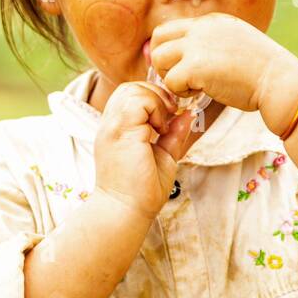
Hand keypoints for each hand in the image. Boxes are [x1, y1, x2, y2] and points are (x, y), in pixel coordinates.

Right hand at [92, 79, 196, 219]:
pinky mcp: (119, 131)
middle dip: (155, 95)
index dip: (153, 99)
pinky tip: (160, 129)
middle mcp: (111, 124)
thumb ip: (173, 134)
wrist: (126, 210)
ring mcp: (112, 126)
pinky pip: (137, 101)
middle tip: (168, 118)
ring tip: (162, 125)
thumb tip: (187, 114)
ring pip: (132, 88)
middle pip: (130, 86)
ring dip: (154, 101)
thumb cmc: (141, 191)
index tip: (167, 119)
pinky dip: (154, 108)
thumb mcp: (163, 156)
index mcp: (118, 129)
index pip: (130, 94)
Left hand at [148, 13, 297, 129]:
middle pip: (157, 40)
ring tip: (193, 86)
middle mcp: (201, 28)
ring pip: (159, 60)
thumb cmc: (261, 72)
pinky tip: (200, 93)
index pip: (169, 29)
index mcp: (210, 22)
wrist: (280, 81)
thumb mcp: (235, 44)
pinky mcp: (196, 66)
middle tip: (179, 79)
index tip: (177, 67)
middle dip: (162, 62)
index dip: (167, 50)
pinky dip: (180, 92)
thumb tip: (182, 58)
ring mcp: (197, 45)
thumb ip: (209, 44)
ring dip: (171, 77)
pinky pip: (170, 81)